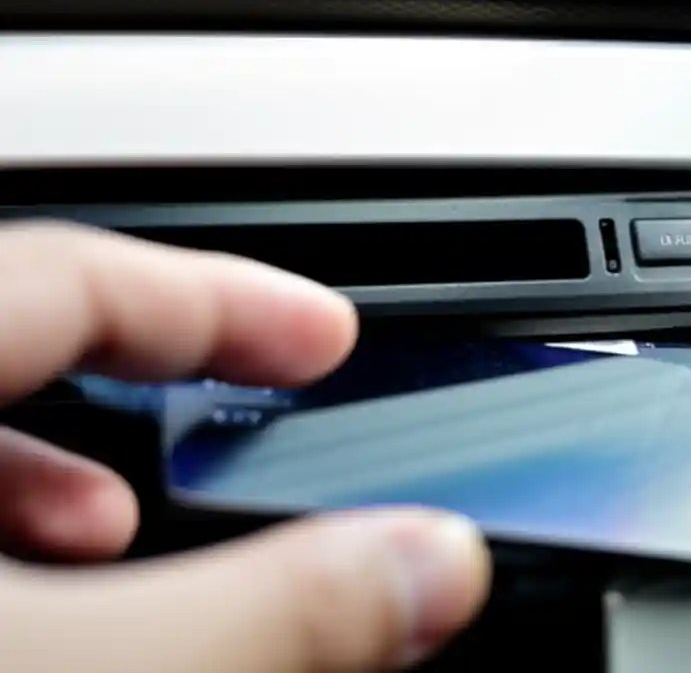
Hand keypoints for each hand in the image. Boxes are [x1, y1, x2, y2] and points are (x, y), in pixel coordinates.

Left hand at [0, 222, 489, 671]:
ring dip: (52, 468)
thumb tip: (434, 560)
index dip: (223, 294)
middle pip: (10, 321)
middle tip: (247, 420)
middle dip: (147, 371)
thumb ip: (273, 604)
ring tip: (120, 536)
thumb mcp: (87, 663)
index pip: (75, 270)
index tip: (326, 332)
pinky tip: (31, 624)